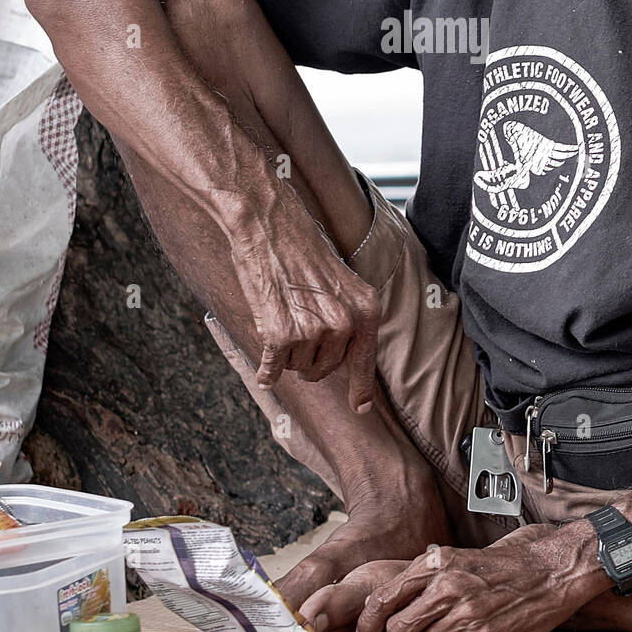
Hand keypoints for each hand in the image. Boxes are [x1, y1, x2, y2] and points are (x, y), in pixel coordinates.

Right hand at [230, 192, 382, 413]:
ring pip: (298, 368)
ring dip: (286, 352)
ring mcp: (314, 331)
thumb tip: (344, 355)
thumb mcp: (341, 281)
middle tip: (295, 323)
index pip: (365, 361)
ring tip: (281, 315)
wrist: (269, 223)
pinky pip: (273, 369)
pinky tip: (264, 365)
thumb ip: (348, 317)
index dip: (361, 388)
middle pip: (324, 369)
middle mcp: (345, 324)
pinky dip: (266, 369)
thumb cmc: (300, 246)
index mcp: (366, 309)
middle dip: (308, 356)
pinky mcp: (281, 335)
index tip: (360, 408)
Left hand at [354, 523, 603, 631]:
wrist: (548, 569)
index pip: (383, 598)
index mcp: (435, 562)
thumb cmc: (503, 563)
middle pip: (398, 629)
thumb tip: (392, 598)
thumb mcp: (456, 555)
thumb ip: (424, 575)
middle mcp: (446, 587)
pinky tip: (469, 631)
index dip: (368, 622)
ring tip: (449, 627)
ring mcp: (464, 615)